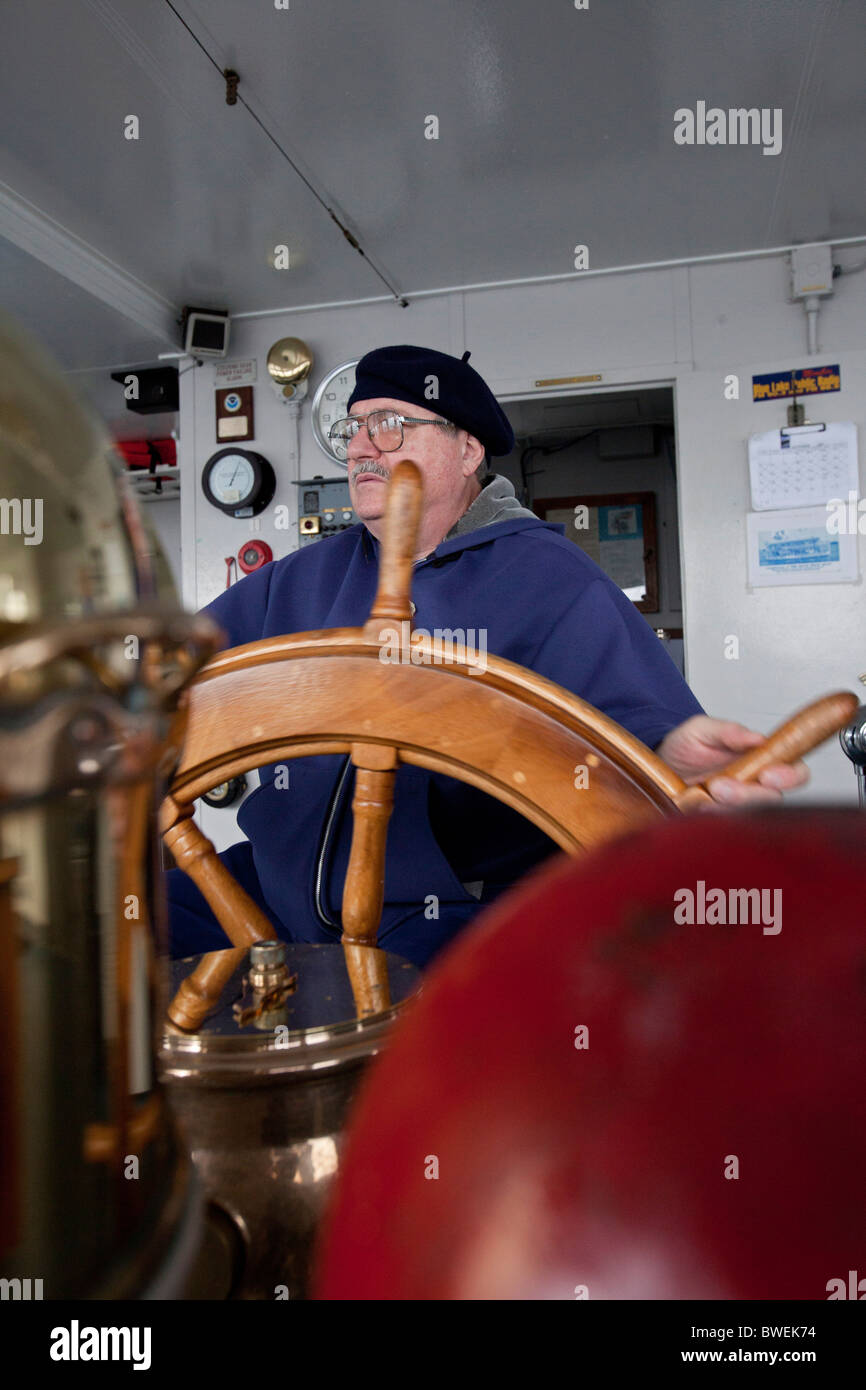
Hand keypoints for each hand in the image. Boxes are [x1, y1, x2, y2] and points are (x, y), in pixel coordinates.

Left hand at [655, 715, 809, 807]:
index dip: (790, 776)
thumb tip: (756, 738)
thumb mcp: (700, 729)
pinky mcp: (718, 818)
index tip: (768, 775)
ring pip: (749, 814)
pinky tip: (697, 805)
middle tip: (720, 785)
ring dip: (728, 806)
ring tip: (706, 793)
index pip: (794, 771)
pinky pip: (723, 825)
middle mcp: (755, 784)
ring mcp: (737, 804)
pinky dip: (710, 816)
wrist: (660, 764)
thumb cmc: (686, 745)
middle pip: (772, 798)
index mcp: (761, 759)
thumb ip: (727, 731)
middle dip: (748, 794)